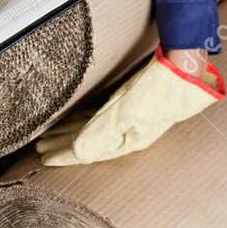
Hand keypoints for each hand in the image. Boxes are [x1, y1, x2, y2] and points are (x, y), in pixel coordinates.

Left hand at [35, 46, 224, 166]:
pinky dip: (83, 120)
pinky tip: (73, 119)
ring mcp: (129, 119)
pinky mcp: (131, 104)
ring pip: (91, 130)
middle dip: (62, 145)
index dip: (65, 156)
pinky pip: (99, 117)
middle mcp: (126, 133)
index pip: (88, 152)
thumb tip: (79, 153)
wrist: (186, 68)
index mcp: (126, 140)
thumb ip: (101, 133)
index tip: (45, 160)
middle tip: (39, 147)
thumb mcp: (128, 112)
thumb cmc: (161, 89)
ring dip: (69, 133)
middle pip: (87, 142)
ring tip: (49, 136)